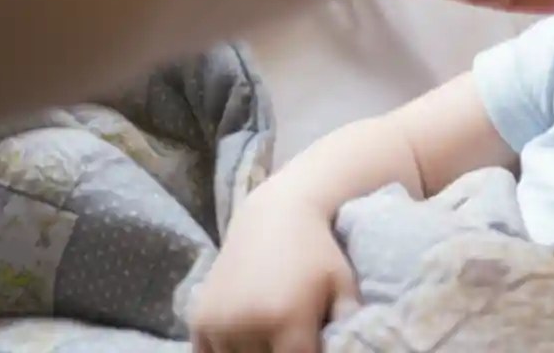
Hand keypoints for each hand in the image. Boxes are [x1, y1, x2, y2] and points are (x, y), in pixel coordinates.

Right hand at [189, 192, 358, 352]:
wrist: (275, 215)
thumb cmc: (317, 251)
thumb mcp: (343, 284)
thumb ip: (348, 323)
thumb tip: (354, 347)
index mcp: (287, 319)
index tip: (311, 346)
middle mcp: (247, 324)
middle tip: (289, 339)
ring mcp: (219, 322)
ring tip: (269, 336)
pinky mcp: (199, 318)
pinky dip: (225, 352)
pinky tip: (244, 340)